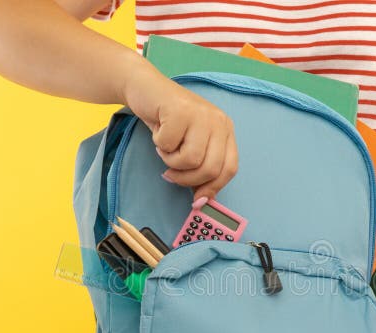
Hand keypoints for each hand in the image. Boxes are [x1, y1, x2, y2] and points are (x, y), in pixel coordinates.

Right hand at [123, 62, 238, 200]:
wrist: (146, 89)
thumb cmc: (168, 121)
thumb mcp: (190, 145)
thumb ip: (201, 169)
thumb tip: (202, 201)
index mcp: (226, 131)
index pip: (229, 169)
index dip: (212, 188)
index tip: (196, 200)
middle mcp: (218, 121)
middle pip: (210, 169)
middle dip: (186, 179)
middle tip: (170, 173)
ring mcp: (201, 114)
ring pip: (190, 160)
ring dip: (171, 160)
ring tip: (165, 146)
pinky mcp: (180, 110)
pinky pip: (169, 146)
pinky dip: (159, 144)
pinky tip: (159, 130)